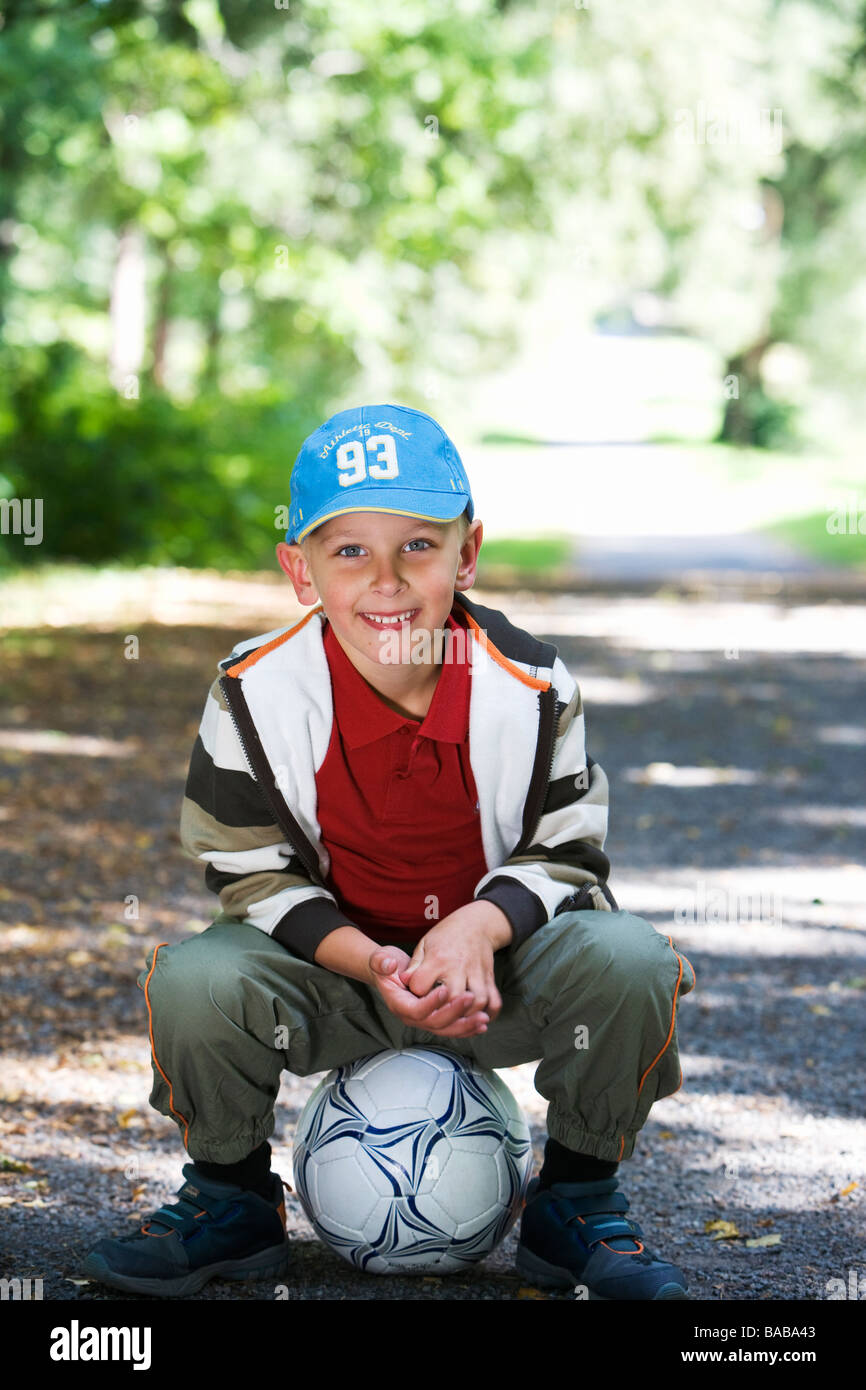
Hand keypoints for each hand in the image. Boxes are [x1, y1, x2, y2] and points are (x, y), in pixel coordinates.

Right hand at [367, 945, 490, 1037]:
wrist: (392, 971)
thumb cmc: (387, 963)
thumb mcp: (381, 958)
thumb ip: (381, 961)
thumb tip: (388, 964)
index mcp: (399, 1004)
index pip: (416, 1010)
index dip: (431, 1003)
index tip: (445, 989)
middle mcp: (411, 1017)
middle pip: (434, 1023)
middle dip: (454, 1013)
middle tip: (470, 999)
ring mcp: (424, 1020)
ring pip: (446, 1029)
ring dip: (465, 1025)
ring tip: (483, 1018)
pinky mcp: (434, 1019)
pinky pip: (452, 1028)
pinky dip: (467, 1027)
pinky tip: (482, 1023)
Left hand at [399, 902, 511, 1025]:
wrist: (477, 923)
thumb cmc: (446, 935)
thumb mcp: (425, 944)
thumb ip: (414, 965)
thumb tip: (404, 981)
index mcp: (438, 959)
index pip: (420, 987)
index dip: (415, 992)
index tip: (416, 991)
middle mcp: (459, 967)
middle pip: (453, 998)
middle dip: (443, 1010)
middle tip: (437, 1011)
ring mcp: (477, 973)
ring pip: (477, 1002)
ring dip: (468, 1014)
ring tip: (458, 1017)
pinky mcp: (489, 978)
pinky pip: (494, 1001)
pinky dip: (489, 1012)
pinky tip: (478, 1016)